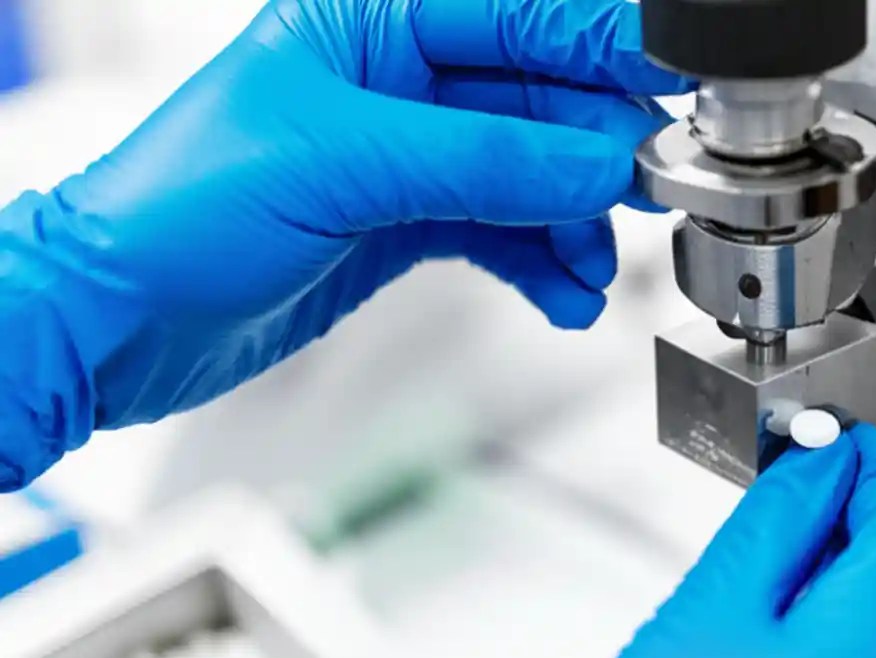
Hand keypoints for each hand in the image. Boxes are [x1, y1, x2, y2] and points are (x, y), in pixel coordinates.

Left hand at [0, 0, 688, 489]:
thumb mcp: (343, 165)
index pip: (517, 18)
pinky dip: (540, 265)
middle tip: (643, 190)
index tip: (666, 84)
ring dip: (574, 222)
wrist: (121, 321)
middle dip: (594, 151)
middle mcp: (396, 82)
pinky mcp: (405, 223)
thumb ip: (483, 161)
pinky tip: (562, 294)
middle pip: (537, 99)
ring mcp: (406, 158)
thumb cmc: (178, 208)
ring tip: (593, 264)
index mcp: (371, 23)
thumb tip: (591, 161)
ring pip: (530, 175)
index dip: (598, 46)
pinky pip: (502, 233)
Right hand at [576, 425, 875, 657]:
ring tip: (793, 565)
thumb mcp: (712, 609)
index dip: (870, 464)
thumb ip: (780, 521)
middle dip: (875, 524)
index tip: (833, 439)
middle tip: (809, 497)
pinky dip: (869, 632)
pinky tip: (800, 628)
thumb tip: (820, 461)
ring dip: (872, 578)